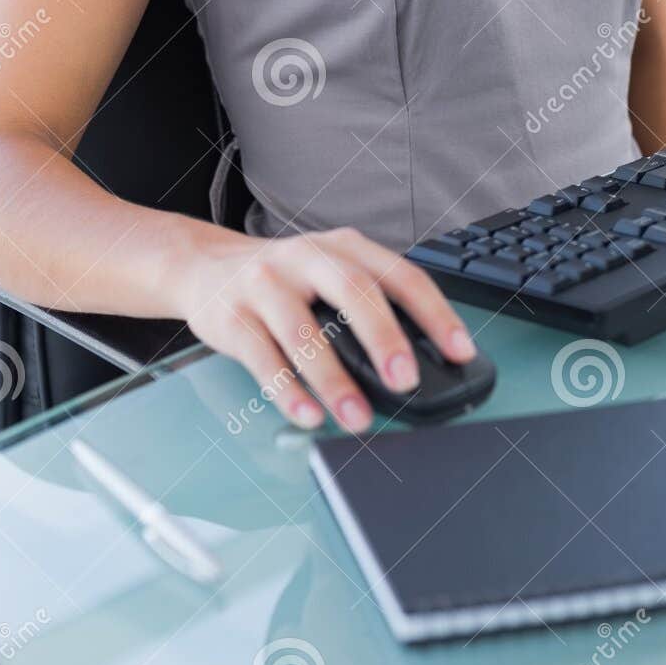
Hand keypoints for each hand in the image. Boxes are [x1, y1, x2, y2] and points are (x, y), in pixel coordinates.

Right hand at [174, 224, 477, 432]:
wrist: (205, 265)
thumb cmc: (284, 278)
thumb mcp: (329, 272)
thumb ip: (369, 303)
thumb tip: (415, 362)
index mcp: (344, 246)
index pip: (399, 274)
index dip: (435, 313)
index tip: (460, 351)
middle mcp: (307, 257)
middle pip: (353, 291)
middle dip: (384, 338)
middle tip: (405, 381)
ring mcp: (265, 284)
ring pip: (304, 332)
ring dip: (335, 381)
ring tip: (359, 418)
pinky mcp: (232, 317)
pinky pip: (262, 358)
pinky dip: (288, 392)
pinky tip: (309, 415)